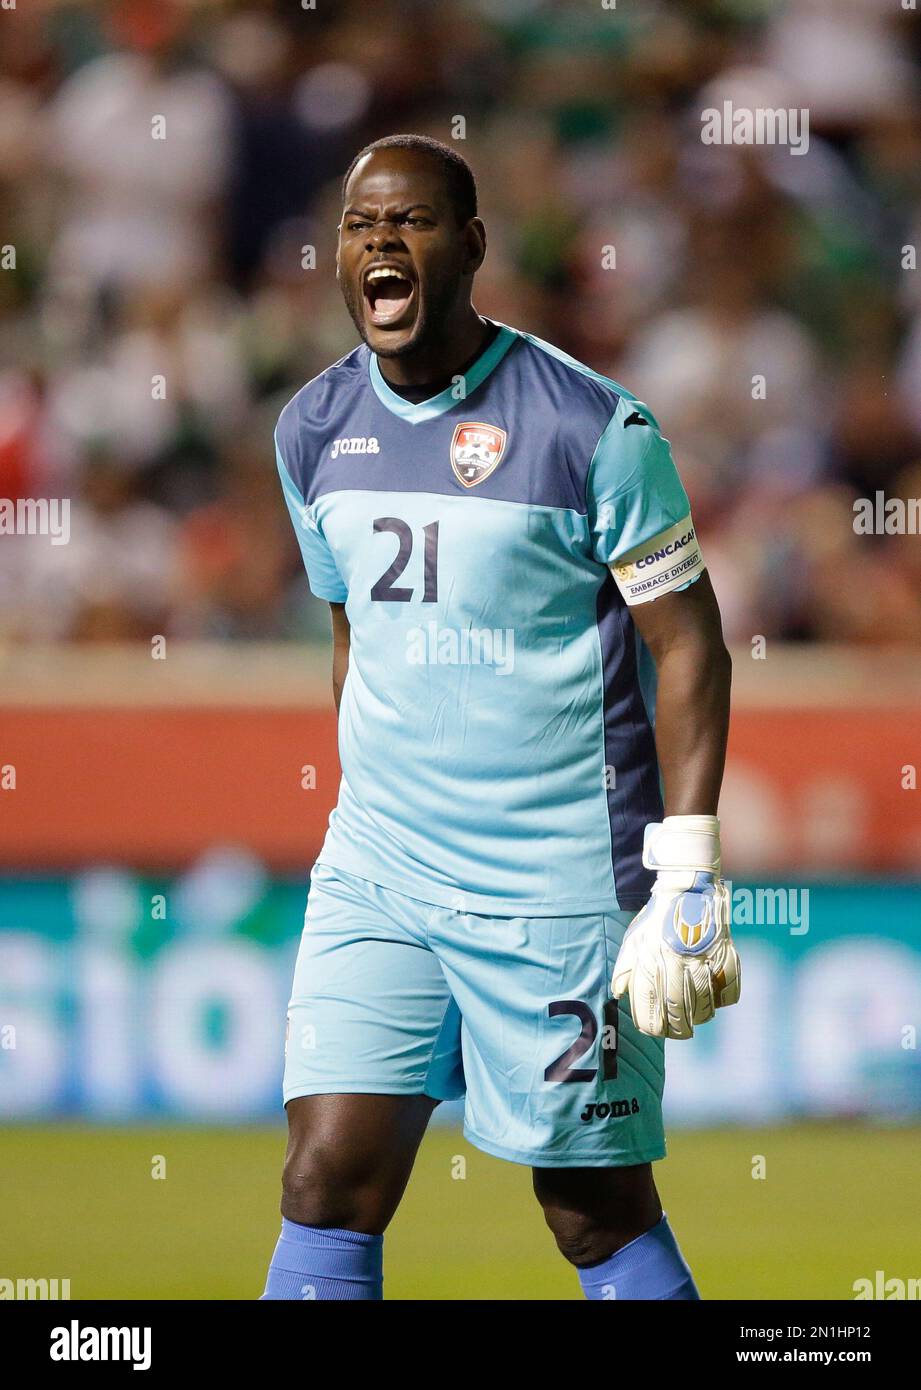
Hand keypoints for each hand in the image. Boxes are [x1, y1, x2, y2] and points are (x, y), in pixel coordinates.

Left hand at [611, 816, 740, 1039]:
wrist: (686, 888)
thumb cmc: (656, 917)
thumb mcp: (634, 939)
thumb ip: (625, 968)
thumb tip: (619, 994)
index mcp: (655, 959)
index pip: (652, 1005)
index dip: (651, 1024)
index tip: (652, 1029)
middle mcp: (679, 962)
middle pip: (680, 1010)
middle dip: (677, 1029)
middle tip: (678, 1033)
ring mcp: (704, 959)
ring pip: (706, 1003)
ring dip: (700, 1017)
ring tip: (695, 1020)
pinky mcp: (724, 953)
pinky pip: (730, 986)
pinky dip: (724, 998)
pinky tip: (716, 1000)